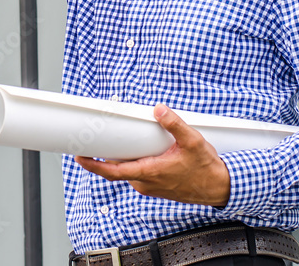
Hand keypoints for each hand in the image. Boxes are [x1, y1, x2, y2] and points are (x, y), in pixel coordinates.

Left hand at [74, 104, 230, 206]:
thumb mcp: (192, 141)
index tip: (79, 157)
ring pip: (128, 171)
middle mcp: (146, 183)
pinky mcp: (156, 187)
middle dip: (106, 155)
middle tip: (95, 140)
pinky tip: (139, 151)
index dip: (93, 165)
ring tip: (119, 141)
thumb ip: (174, 124)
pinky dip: (133, 162)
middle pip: (117, 169)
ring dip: (122, 158)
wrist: (219, 187)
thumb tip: (159, 110)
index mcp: (150, 173)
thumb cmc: (205, 168)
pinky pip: (138, 174)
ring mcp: (150, 187)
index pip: (113, 171)